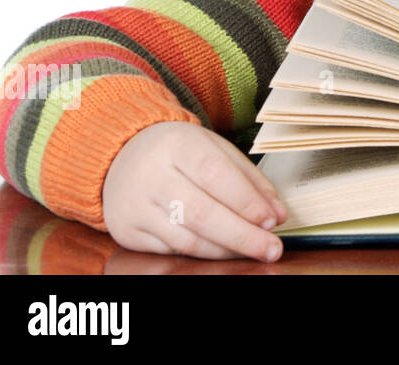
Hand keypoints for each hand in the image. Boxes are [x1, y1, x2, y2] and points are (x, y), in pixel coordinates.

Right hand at [102, 121, 289, 260]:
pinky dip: (204, 254)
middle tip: (272, 248)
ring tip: (254, 250)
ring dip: (227, 249)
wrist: (121, 155)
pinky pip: (172, 250)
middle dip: (242, 236)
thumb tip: (277, 214)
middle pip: (201, 214)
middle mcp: (151, 176)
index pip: (215, 175)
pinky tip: (225, 250)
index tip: (271, 220)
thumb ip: (249, 179)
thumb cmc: (179, 152)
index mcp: (177, 144)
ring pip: (187, 239)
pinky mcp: (127, 232)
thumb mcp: (215, 149)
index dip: (246, 201)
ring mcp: (136, 207)